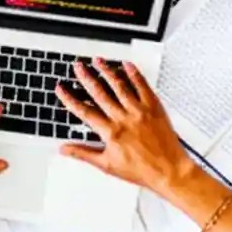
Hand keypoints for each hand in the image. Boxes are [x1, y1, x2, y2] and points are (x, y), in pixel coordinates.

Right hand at [55, 59, 195, 195]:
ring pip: (120, 86)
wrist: (169, 171)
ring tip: (98, 61)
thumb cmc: (142, 170)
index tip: (62, 89)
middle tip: (78, 67)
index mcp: (111, 133)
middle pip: (100, 93)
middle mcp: (124, 119)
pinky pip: (143, 86)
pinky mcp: (154, 107)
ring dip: (107, 71)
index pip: (84, 111)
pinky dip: (134, 74)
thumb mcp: (107, 165)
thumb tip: (65, 149)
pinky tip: (127, 65)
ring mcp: (139, 111)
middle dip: (86, 78)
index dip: (70, 99)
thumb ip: (84, 154)